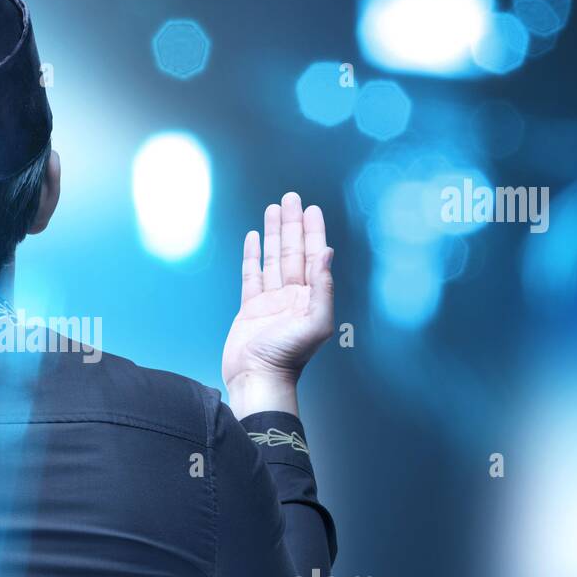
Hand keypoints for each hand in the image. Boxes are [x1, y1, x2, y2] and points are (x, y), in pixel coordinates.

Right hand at [222, 192, 333, 417]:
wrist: (258, 378)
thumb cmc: (288, 357)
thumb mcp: (316, 322)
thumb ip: (323, 287)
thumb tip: (326, 253)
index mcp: (310, 297)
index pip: (313, 256)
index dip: (313, 231)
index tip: (311, 209)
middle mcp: (292, 295)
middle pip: (292, 251)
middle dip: (292, 224)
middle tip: (290, 198)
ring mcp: (270, 300)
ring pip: (272, 258)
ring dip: (272, 233)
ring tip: (272, 209)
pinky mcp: (250, 308)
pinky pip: (251, 275)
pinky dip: (252, 256)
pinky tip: (252, 239)